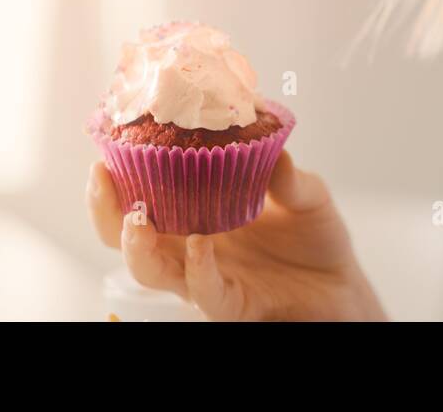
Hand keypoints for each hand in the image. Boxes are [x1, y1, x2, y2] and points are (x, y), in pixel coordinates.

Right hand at [87, 151, 387, 320]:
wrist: (342, 284)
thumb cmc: (313, 236)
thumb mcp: (305, 193)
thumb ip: (286, 173)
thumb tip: (269, 139)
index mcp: (197, 209)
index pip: (143, 189)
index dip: (119, 168)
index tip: (107, 139)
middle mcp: (189, 244)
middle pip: (124, 232)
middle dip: (104, 208)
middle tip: (101, 175)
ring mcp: (205, 276)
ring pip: (150, 269)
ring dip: (136, 245)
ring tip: (137, 219)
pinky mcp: (230, 303)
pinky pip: (204, 291)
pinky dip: (197, 268)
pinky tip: (200, 244)